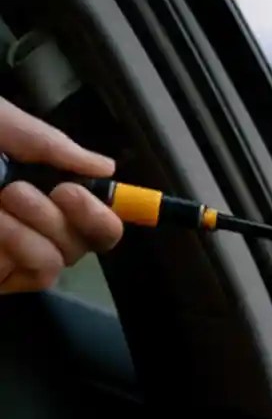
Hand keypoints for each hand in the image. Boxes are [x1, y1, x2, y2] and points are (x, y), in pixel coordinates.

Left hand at [0, 98, 122, 293]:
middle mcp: (23, 221)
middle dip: (82, 214)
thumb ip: (50, 144)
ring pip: (61, 260)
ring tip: (4, 198)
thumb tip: (106, 167)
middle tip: (54, 188)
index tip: (105, 193)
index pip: (90, 209)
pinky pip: (34, 274)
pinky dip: (22, 247)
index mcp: (30, 183)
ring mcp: (4, 252)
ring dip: (43, 228)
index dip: (115, 209)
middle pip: (88, 241)